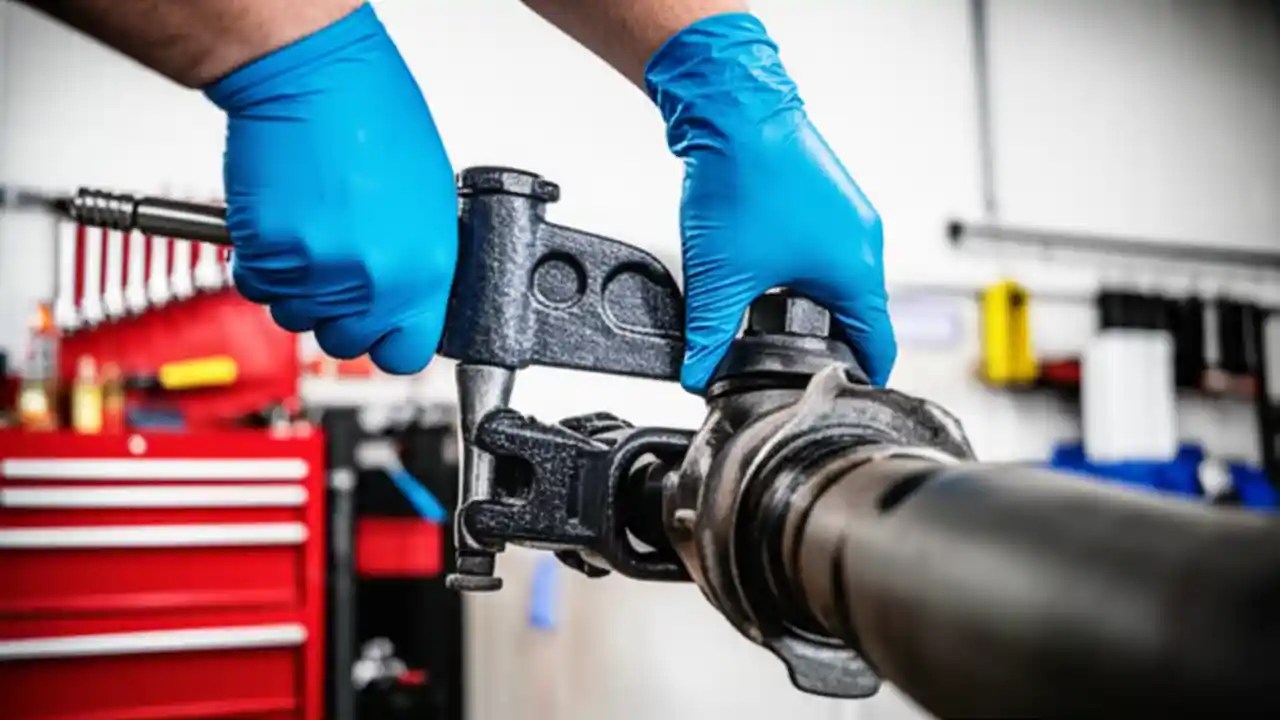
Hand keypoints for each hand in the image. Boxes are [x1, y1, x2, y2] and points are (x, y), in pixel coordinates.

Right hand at [205, 4, 455, 373]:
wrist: (314, 78)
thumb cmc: (375, 119)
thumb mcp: (432, 201)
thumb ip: (420, 260)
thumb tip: (410, 295)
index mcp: (425, 270)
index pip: (408, 354)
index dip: (391, 341)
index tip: (383, 327)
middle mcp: (375, 280)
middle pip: (347, 342)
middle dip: (340, 313)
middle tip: (339, 266)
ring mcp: (320, 272)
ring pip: (297, 318)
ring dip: (300, 287)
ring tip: (312, 232)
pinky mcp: (269, 256)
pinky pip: (259, 287)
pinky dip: (264, 264)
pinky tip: (284, 222)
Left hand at [646, 13, 895, 391]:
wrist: (734, 110)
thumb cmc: (743, 180)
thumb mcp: (720, 278)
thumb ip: (709, 336)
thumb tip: (698, 374)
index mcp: (857, 271)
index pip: (877, 345)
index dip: (860, 379)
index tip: (841, 400)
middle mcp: (864, 243)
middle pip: (858, 316)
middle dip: (825, 344)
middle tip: (794, 371)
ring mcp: (849, 217)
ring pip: (839, 282)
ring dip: (812, 307)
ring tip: (774, 329)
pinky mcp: (828, 199)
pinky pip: (826, 251)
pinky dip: (804, 274)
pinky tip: (769, 279)